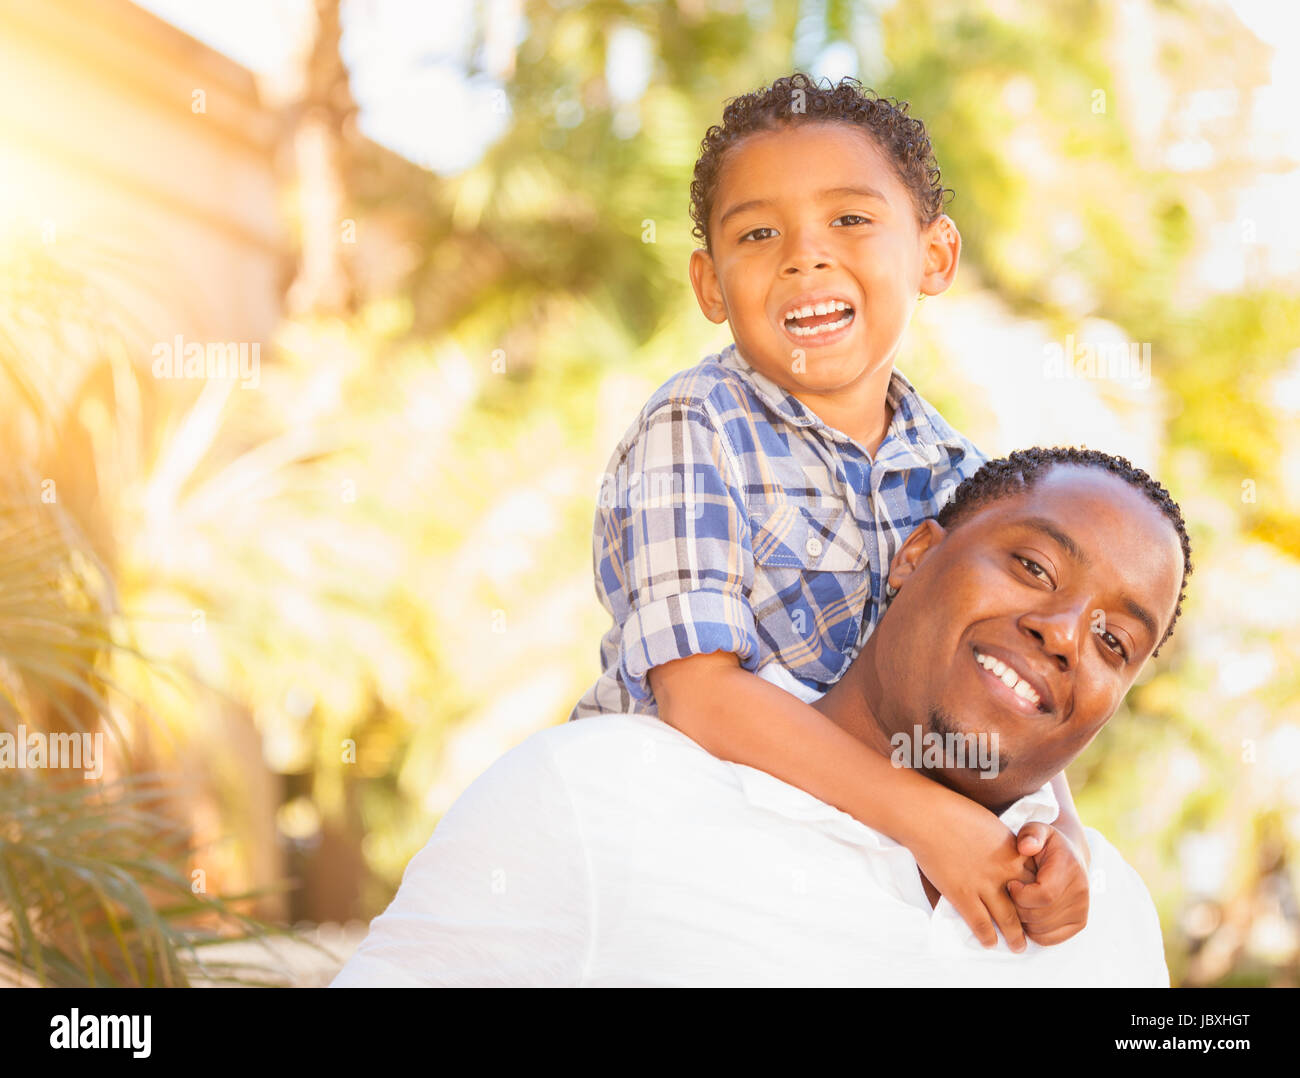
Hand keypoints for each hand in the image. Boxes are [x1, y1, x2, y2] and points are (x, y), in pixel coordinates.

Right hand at [910, 789, 1036, 951]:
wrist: (929, 815)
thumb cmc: (956, 812)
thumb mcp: (992, 824)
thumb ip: (1004, 845)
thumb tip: (1006, 855)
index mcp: (1014, 852)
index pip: (1039, 881)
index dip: (1040, 896)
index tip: (1039, 905)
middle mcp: (1005, 871)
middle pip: (1029, 903)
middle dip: (1034, 920)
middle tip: (1036, 931)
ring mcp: (983, 885)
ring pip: (1008, 919)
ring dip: (1015, 936)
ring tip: (1018, 947)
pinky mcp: (962, 894)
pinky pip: (980, 923)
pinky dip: (986, 935)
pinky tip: (989, 942)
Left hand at [1007, 822, 1089, 944]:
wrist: (1070, 854)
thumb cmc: (1046, 843)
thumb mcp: (1037, 830)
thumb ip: (1030, 834)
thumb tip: (1026, 846)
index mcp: (1070, 869)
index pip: (1044, 895)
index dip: (1021, 895)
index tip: (1011, 884)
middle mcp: (1081, 892)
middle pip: (1040, 915)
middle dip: (1017, 908)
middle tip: (1010, 895)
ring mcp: (1082, 910)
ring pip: (1042, 930)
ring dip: (1023, 920)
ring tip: (1019, 902)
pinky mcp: (1079, 923)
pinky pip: (1049, 939)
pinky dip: (1033, 931)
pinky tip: (1028, 912)